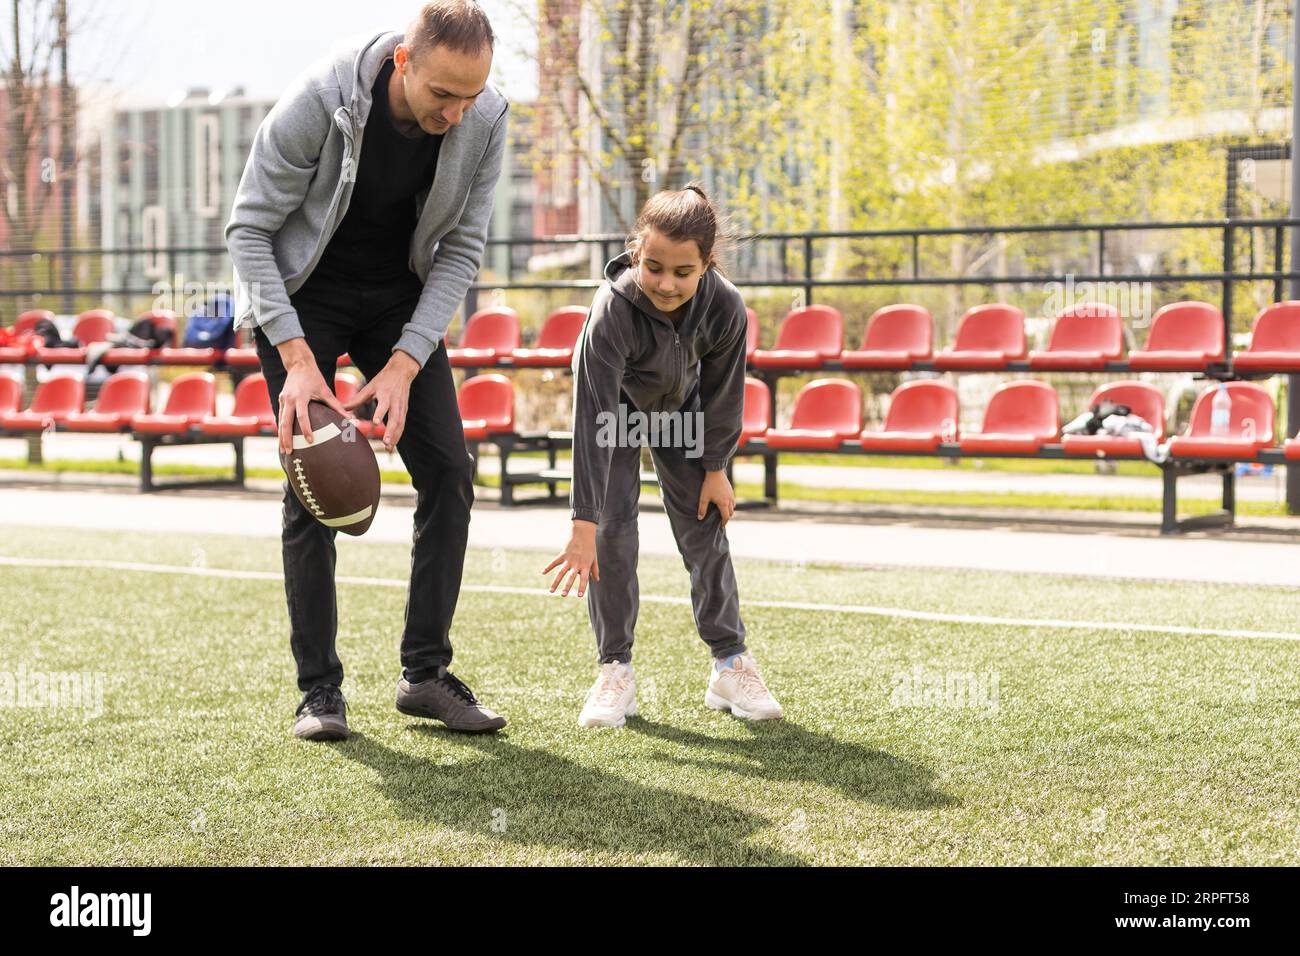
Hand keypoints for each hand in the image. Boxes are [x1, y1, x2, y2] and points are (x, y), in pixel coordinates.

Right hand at [276, 339, 350, 455]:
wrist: (298, 364)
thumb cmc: (314, 378)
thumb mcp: (326, 390)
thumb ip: (336, 405)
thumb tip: (349, 418)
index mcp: (300, 397)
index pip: (302, 416)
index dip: (306, 429)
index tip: (310, 441)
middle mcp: (289, 399)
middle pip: (285, 422)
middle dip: (286, 438)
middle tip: (289, 452)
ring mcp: (282, 400)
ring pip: (279, 421)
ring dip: (281, 436)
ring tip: (284, 450)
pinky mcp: (280, 400)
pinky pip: (279, 417)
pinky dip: (280, 429)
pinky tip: (283, 439)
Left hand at [344, 350, 420, 451]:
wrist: (402, 372)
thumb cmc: (384, 379)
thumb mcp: (370, 386)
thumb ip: (357, 399)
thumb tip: (343, 408)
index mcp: (386, 395)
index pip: (384, 406)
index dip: (380, 414)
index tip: (375, 423)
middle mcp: (395, 403)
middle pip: (395, 419)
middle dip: (391, 432)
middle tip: (385, 443)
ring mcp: (402, 408)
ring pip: (400, 424)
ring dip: (395, 437)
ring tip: (388, 448)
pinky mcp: (404, 411)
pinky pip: (402, 425)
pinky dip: (398, 435)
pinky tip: (393, 444)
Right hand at [542, 520, 599, 596]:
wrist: (583, 533)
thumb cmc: (590, 547)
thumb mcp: (594, 559)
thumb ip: (594, 570)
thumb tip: (596, 580)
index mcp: (585, 565)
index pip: (584, 579)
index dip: (581, 587)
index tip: (579, 596)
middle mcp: (576, 563)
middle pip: (570, 577)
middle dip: (566, 587)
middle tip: (563, 595)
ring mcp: (568, 559)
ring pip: (561, 572)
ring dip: (555, 582)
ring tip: (551, 591)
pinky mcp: (562, 554)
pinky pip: (554, 562)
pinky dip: (548, 567)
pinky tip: (542, 573)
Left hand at [697, 469, 735, 526]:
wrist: (715, 472)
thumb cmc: (709, 485)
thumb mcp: (704, 497)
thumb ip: (702, 509)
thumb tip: (700, 518)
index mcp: (724, 503)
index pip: (726, 516)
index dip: (724, 522)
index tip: (721, 526)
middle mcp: (730, 500)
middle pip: (731, 512)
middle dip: (727, 517)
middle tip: (722, 520)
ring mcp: (731, 495)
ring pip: (733, 506)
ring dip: (730, 511)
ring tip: (724, 512)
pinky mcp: (731, 490)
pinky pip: (733, 500)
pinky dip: (731, 504)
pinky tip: (725, 503)